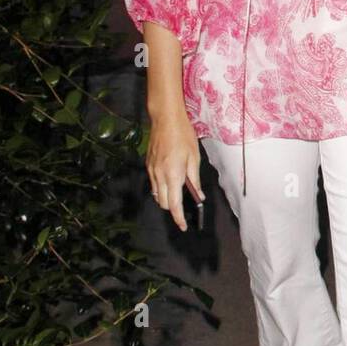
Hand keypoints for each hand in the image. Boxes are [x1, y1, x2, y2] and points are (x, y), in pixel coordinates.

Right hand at [146, 111, 203, 231]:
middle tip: (184, 206)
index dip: (179, 218)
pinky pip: (153, 184)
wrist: (165, 119)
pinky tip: (170, 181)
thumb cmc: (183, 136)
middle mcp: (160, 176)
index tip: (184, 226)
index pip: (175, 204)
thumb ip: (194, 179)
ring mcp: (151, 171)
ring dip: (166, 199)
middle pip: (164, 203)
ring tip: (177, 192)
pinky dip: (161, 188)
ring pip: (157, 195)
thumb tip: (198, 194)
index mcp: (174, 175)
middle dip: (173, 208)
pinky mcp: (148, 165)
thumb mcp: (195, 157)